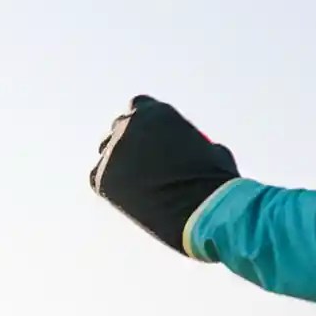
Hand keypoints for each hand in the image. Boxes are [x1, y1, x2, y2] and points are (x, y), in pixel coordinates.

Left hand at [90, 95, 239, 254]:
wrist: (202, 208)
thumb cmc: (215, 181)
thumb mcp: (210, 150)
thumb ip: (187, 143)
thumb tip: (187, 152)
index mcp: (157, 112)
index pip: (140, 106)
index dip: (146, 122)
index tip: (152, 135)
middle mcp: (130, 124)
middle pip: (121, 127)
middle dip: (129, 140)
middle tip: (141, 160)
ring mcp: (114, 151)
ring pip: (108, 152)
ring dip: (119, 162)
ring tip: (138, 183)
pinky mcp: (102, 177)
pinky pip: (99, 177)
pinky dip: (111, 185)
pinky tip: (131, 197)